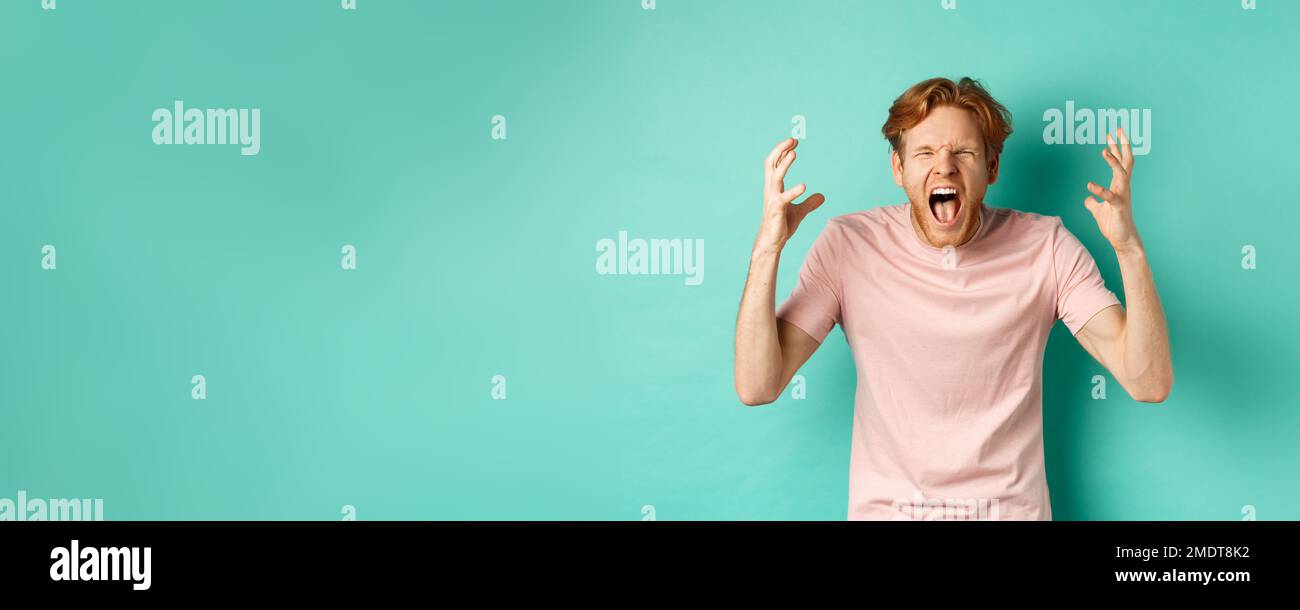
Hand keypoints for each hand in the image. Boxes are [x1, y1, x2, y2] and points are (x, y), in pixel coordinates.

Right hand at [756, 138, 824, 251]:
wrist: (772, 243)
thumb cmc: (781, 226)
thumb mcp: (799, 212)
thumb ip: (809, 203)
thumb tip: (822, 196)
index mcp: (774, 188)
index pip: (775, 164)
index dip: (783, 151)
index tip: (793, 142)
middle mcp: (770, 190)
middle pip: (771, 164)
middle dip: (780, 150)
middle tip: (792, 139)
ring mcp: (772, 199)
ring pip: (775, 176)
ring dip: (784, 164)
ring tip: (794, 153)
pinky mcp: (776, 210)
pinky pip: (784, 198)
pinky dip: (793, 191)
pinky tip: (804, 186)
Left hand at [1084, 128, 1141, 252]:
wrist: (1122, 240)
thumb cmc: (1113, 224)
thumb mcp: (1099, 211)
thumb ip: (1094, 202)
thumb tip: (1087, 199)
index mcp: (1119, 186)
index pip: (1120, 162)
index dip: (1116, 148)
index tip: (1112, 134)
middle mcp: (1124, 187)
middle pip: (1126, 161)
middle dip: (1122, 145)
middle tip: (1117, 129)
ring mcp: (1123, 196)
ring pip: (1122, 174)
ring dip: (1113, 162)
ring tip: (1104, 150)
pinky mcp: (1119, 207)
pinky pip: (1110, 196)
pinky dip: (1100, 190)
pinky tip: (1089, 186)